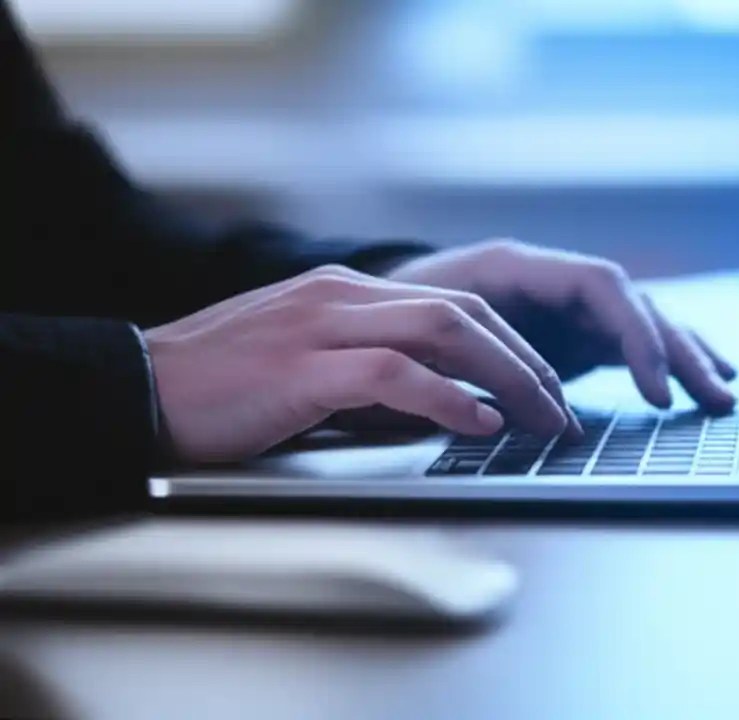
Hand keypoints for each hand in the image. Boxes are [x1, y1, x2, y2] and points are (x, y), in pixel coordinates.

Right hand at [144, 265, 572, 462]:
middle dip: (525, 361)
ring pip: (445, 331)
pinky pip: (396, 374)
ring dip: (506, 377)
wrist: (136, 388)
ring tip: (541, 416)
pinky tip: (480, 423)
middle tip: (561, 406)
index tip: (543, 387)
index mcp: (345, 291)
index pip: (452, 305)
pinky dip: (449, 397)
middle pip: (465, 312)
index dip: (510, 345)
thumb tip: (445, 407)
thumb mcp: (308, 368)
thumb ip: (373, 376)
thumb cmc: (220, 389)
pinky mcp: (303, 366)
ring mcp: (322, 324)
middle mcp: (341, 294)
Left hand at [385, 239, 736, 412]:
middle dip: (679, 351)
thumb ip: (473, 368)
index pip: (601, 286)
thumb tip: (531, 413)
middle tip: (714, 397)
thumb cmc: (390, 321)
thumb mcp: (419, 339)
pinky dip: (666, 359)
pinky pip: (628, 341)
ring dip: (685, 355)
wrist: (368, 313)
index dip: (636, 336)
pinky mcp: (567, 334)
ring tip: (723, 394)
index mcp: (518, 266)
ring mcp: (563, 306)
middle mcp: (551, 281)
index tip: (655, 390)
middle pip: (634, 304)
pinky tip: (702, 377)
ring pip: (640, 321)